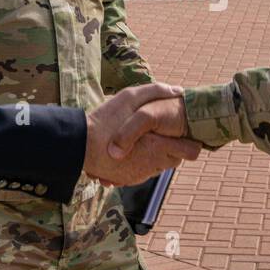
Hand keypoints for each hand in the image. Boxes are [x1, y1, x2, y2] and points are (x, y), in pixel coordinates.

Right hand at [85, 83, 200, 185]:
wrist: (78, 147)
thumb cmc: (104, 121)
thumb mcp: (129, 97)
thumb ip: (155, 91)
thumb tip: (178, 90)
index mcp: (159, 147)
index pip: (190, 151)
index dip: (189, 142)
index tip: (183, 133)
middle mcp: (153, 165)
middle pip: (175, 159)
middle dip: (170, 147)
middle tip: (157, 132)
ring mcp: (140, 175)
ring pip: (158, 166)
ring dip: (154, 155)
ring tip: (141, 140)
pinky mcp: (129, 180)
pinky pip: (142, 172)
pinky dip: (140, 162)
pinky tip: (129, 151)